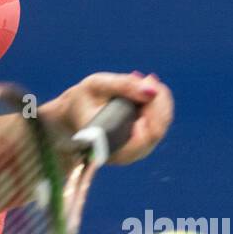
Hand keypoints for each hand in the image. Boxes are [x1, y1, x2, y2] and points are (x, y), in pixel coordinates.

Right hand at [39, 71, 172, 165]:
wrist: (71, 116)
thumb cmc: (81, 101)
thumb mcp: (96, 85)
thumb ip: (123, 86)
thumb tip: (152, 91)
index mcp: (109, 145)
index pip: (148, 134)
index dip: (155, 109)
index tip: (148, 83)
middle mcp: (124, 155)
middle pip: (158, 129)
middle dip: (158, 100)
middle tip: (147, 78)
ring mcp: (134, 152)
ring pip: (161, 126)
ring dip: (158, 101)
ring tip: (143, 81)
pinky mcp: (140, 145)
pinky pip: (158, 124)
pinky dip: (155, 105)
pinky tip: (144, 90)